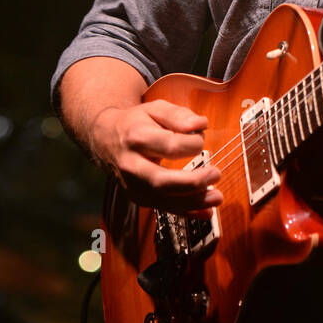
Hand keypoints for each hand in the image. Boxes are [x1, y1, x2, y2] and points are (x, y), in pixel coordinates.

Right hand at [90, 100, 222, 214]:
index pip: (169, 145)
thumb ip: (178, 115)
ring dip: (192, 202)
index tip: (201, 136)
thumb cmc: (135, 123)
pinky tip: (206, 212)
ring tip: (217, 197)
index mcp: (136, 137)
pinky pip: (163, 209)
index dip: (192, 143)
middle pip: (161, 180)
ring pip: (162, 200)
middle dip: (192, 182)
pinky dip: (186, 212)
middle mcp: (131, 165)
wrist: (105, 139)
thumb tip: (200, 124)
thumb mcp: (155, 109)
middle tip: (216, 174)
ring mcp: (132, 185)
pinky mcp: (138, 197)